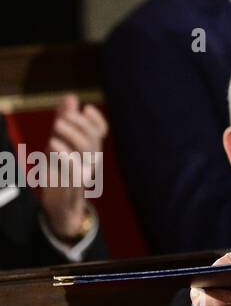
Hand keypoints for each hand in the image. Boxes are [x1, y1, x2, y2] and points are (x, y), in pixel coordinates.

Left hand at [38, 95, 107, 240]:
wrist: (61, 208)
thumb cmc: (60, 173)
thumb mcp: (59, 144)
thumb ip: (65, 121)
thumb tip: (70, 97)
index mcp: (91, 150)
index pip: (102, 131)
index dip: (97, 119)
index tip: (86, 108)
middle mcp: (91, 161)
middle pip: (93, 138)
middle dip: (79, 124)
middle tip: (62, 117)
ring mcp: (84, 173)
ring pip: (86, 151)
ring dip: (72, 135)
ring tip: (55, 126)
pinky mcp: (72, 186)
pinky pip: (73, 168)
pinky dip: (64, 154)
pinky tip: (53, 144)